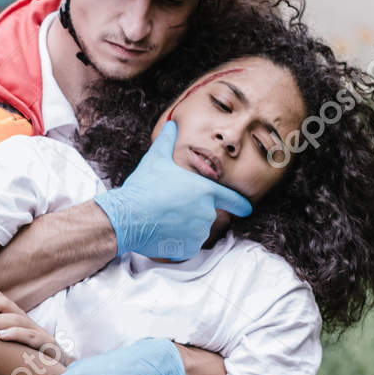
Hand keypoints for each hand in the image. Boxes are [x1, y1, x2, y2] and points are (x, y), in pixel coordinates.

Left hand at [0, 285, 66, 361]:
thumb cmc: (30, 361)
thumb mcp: (10, 347)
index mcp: (17, 321)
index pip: (1, 299)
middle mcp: (27, 323)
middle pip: (6, 304)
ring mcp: (37, 334)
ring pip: (16, 320)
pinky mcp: (46, 347)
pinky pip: (31, 338)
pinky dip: (16, 334)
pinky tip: (0, 337)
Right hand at [93, 120, 252, 260]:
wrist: (127, 217)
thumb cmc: (143, 187)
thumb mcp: (155, 159)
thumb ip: (167, 142)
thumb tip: (171, 124)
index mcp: (206, 191)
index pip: (233, 200)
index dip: (240, 205)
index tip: (246, 209)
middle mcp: (207, 213)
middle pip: (206, 215)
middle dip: (193, 214)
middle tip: (171, 210)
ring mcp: (198, 233)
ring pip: (195, 232)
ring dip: (184, 229)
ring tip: (163, 221)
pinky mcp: (187, 249)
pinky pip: (186, 247)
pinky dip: (176, 243)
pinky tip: (162, 234)